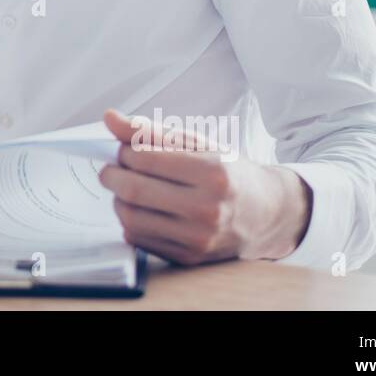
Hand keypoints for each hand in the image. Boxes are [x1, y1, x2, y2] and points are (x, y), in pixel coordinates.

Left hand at [99, 108, 311, 264]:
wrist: (265, 213)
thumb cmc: (229, 173)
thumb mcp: (197, 144)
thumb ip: (151, 132)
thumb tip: (110, 118)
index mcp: (213, 173)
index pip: (146, 159)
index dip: (123, 152)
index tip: (120, 150)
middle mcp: (208, 209)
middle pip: (135, 190)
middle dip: (112, 175)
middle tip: (112, 168)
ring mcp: (198, 238)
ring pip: (131, 218)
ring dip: (118, 200)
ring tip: (126, 188)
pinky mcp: (188, 258)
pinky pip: (139, 239)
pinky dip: (130, 221)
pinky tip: (141, 209)